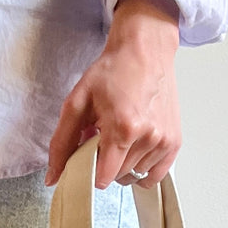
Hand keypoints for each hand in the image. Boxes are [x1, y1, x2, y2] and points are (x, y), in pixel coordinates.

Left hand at [45, 0, 181, 190]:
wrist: (145, 50)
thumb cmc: (113, 71)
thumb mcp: (77, 102)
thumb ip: (62, 142)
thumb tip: (53, 177)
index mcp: (124, 128)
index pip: (104, 178)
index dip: (92, 169)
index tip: (90, 152)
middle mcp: (148, 137)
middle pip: (118, 177)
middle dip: (107, 162)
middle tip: (105, 135)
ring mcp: (163, 141)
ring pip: (135, 176)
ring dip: (124, 164)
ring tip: (123, 135)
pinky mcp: (174, 143)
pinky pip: (154, 176)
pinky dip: (142, 169)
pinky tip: (136, 148)